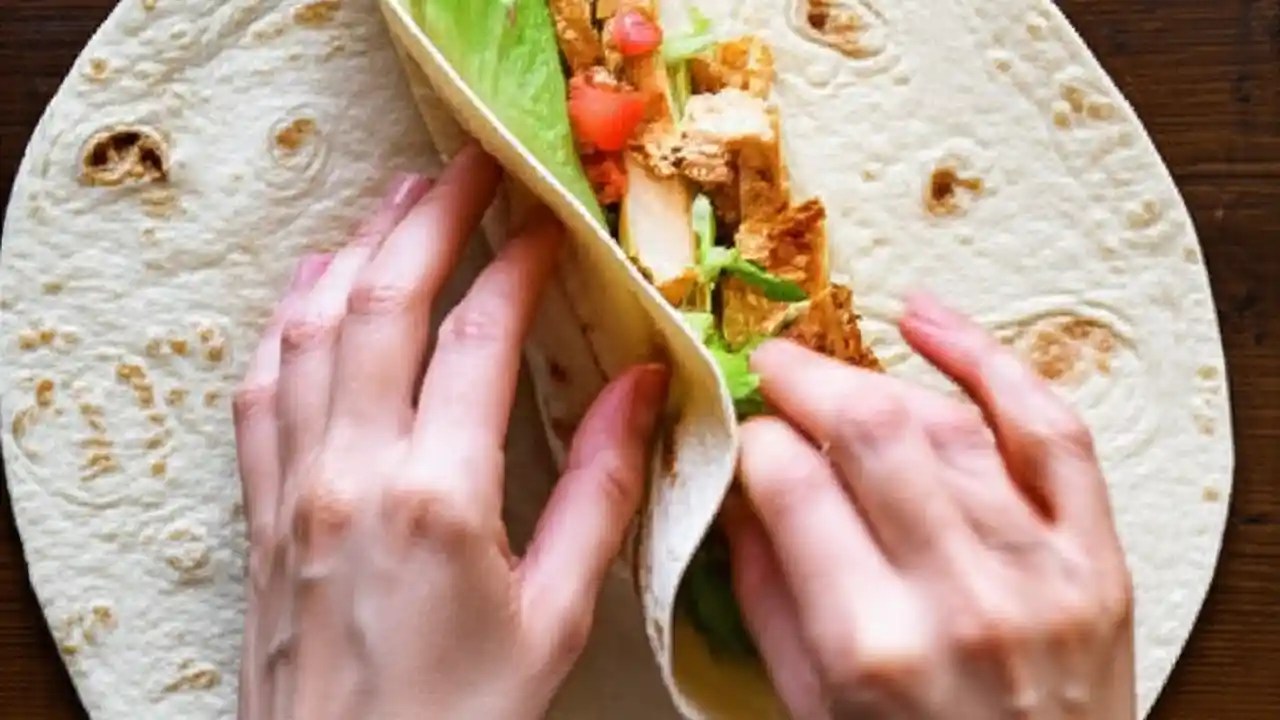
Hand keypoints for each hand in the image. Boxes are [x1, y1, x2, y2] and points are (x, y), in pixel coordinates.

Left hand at [233, 147, 668, 719]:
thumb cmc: (461, 715)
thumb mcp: (558, 616)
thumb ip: (600, 494)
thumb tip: (642, 387)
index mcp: (439, 497)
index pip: (480, 336)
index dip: (519, 264)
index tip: (549, 226)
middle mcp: (352, 471)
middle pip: (382, 302)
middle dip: (429, 218)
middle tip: (469, 166)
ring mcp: (292, 485)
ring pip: (309, 329)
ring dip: (354, 250)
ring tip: (395, 200)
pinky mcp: (259, 510)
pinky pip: (258, 388)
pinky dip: (284, 321)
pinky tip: (310, 289)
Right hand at [723, 294, 1134, 719]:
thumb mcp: (807, 705)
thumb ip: (765, 591)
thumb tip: (739, 488)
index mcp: (870, 644)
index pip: (791, 482)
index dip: (751, 437)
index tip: (741, 433)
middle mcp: (959, 596)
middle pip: (872, 428)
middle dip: (806, 377)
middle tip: (774, 366)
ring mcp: (1040, 570)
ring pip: (951, 422)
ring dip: (879, 372)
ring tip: (834, 361)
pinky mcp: (1095, 558)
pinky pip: (1052, 431)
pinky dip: (993, 363)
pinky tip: (934, 324)